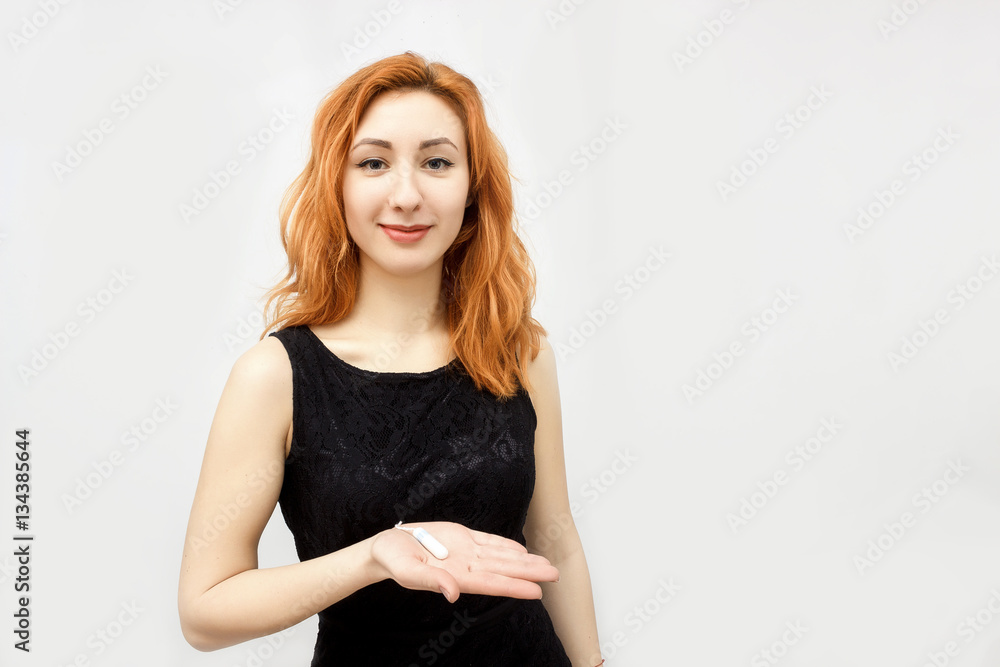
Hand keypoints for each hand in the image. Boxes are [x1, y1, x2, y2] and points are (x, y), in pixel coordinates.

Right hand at [369, 521, 558, 602]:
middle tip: (555, 575)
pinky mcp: (461, 538)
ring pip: (501, 556)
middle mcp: (466, 566)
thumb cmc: (394, 561)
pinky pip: (489, 542)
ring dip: (523, 560)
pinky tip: (521, 550)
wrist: (386, 547)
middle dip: (529, 572)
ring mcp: (465, 552)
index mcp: (456, 576)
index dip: (515, 586)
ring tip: (546, 564)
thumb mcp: (408, 571)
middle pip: (503, 570)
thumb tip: (453, 594)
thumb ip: (431, 581)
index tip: (537, 591)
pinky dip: (506, 545)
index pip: (492, 583)